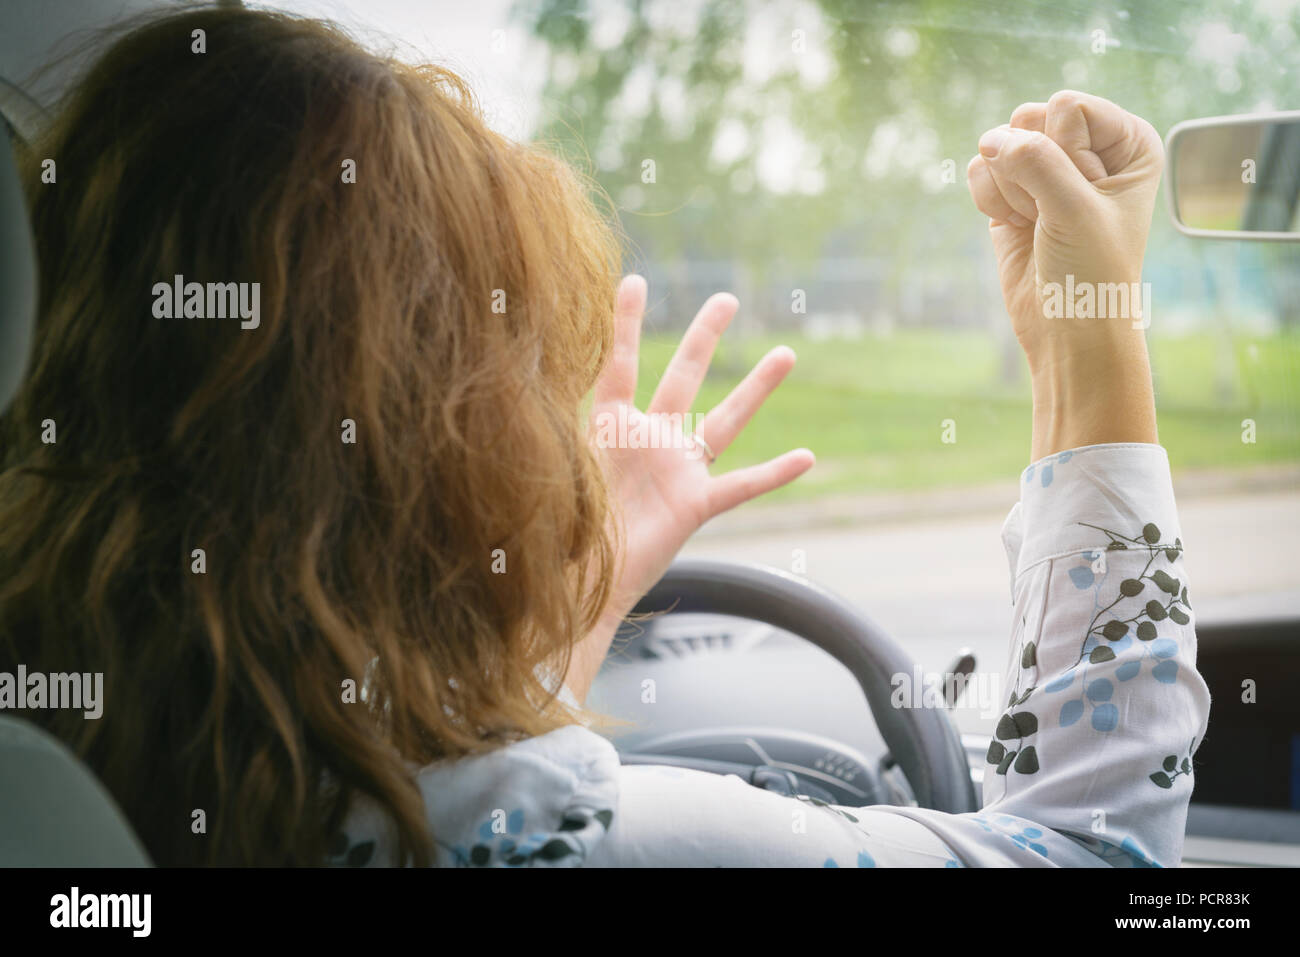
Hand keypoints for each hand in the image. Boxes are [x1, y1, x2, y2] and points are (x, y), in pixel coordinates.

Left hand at [563, 275, 814, 700]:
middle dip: (705, 337)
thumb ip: (539, 433)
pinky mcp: (695, 505)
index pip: (619, 364)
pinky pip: (741, 486)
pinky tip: (805, 457)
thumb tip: (500, 382)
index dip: (625, 323)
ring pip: (724, 421)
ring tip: (786, 353)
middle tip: (726, 298)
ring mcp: (677, 471)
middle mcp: (650, 441)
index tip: (636, 280)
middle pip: (683, 377)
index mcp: (609, 427)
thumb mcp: (548, 471)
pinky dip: (774, 474)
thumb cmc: (557, 530)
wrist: (578, 585)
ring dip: (756, 388)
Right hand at [966, 91, 1162, 457]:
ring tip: (1039, 225)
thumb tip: (990, 140)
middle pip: (1030, 120)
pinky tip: (1018, 228)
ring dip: (1013, 192)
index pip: (1070, 107)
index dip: (1066, 152)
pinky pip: (981, 171)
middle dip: (1033, 171)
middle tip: (1056, 213)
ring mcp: (1046, 168)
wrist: (1067, 328)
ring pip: (1000, 145)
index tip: (1085, 197)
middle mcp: (1087, 147)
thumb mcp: (1075, 210)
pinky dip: (992, 202)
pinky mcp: (1011, 191)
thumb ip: (1036, 163)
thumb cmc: (1092, 271)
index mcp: (1126, 140)